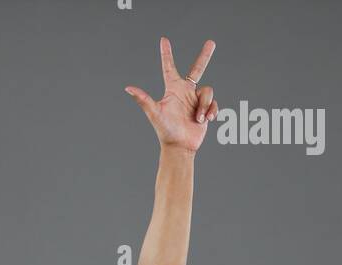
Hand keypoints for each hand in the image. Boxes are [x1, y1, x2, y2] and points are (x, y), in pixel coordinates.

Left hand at [125, 36, 216, 152]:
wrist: (180, 147)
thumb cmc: (165, 131)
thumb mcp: (154, 113)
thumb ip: (143, 99)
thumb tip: (128, 88)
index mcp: (173, 89)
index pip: (169, 67)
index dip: (166, 54)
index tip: (163, 40)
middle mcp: (185, 92)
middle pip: (197, 69)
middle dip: (204, 56)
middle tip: (211, 42)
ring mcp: (196, 100)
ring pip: (207, 91)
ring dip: (204, 105)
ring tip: (198, 118)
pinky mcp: (205, 109)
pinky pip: (213, 103)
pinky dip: (211, 110)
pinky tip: (205, 120)